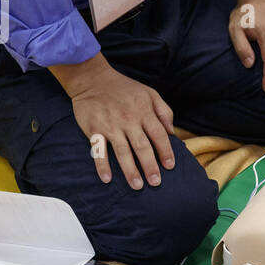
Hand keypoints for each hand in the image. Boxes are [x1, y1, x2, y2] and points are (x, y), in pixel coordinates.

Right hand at [50, 52, 175, 188]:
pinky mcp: (94, 129)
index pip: (159, 135)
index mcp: (144, 112)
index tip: (170, 166)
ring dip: (130, 170)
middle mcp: (129, 120)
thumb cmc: (124, 88)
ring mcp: (111, 125)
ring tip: (137, 185)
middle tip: (155, 182)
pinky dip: (102, 165)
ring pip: (123, 152)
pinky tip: (107, 179)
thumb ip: (164, 111)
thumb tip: (172, 132)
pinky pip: (98, 150)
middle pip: (142, 147)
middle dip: (150, 166)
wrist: (93, 78)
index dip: (166, 151)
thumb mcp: (150, 93)